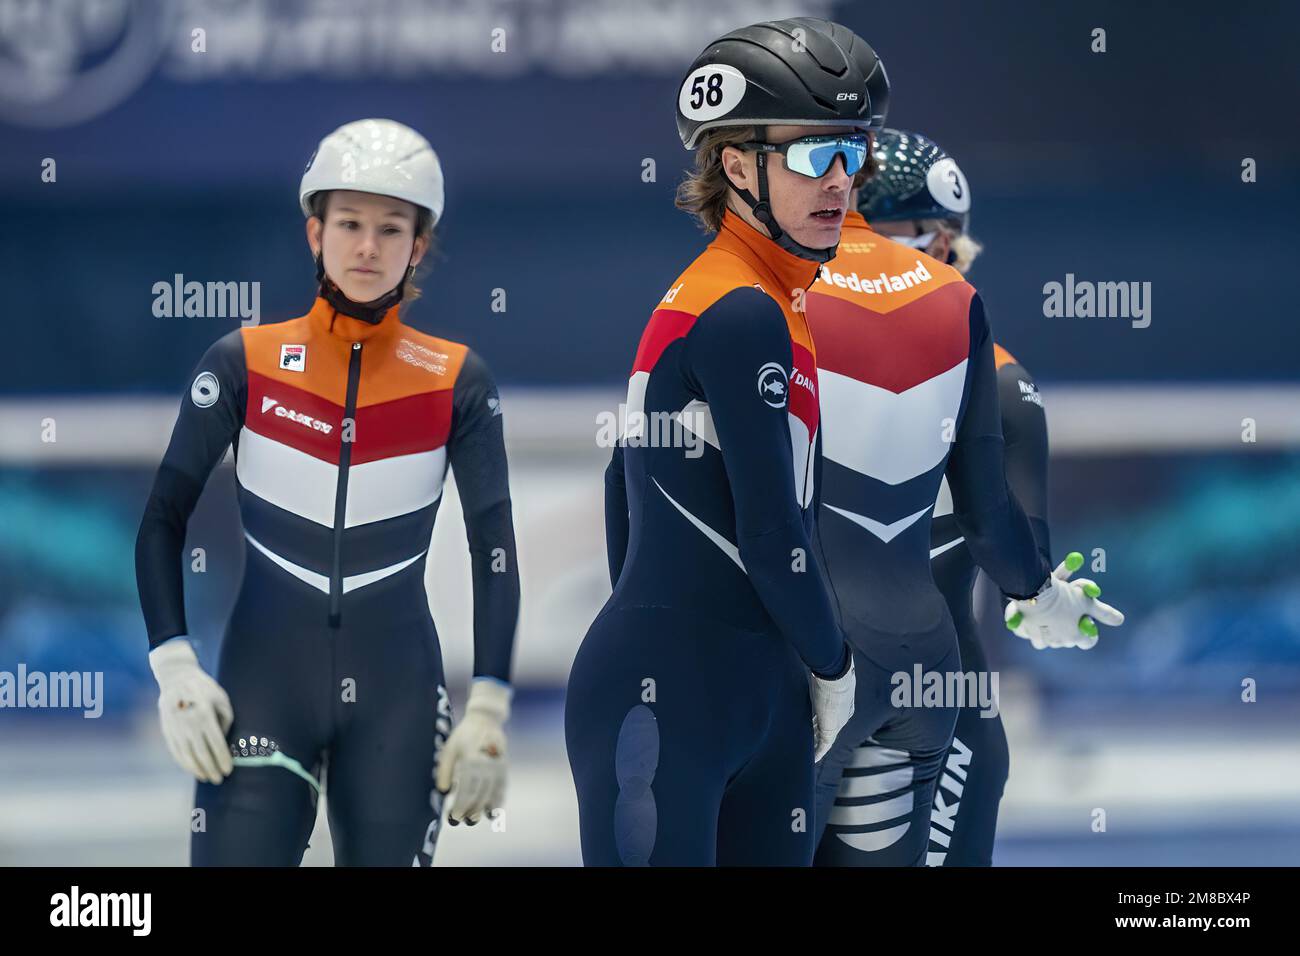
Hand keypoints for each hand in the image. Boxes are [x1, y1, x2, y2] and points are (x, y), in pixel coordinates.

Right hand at [148, 637, 233, 782]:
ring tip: (206, 777)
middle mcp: (189, 724)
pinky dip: (184, 763)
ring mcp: (175, 728)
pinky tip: (192, 769)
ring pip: (186, 756)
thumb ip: (225, 722)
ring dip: (197, 770)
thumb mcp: (221, 700)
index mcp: (205, 715)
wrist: (177, 678)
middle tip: (218, 779)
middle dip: (211, 769)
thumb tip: (222, 744)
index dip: (222, 759)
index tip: (228, 771)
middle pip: (201, 754)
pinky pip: (176, 751)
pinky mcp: (166, 730)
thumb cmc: (205, 689)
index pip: (216, 744)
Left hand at [435, 679, 510, 824]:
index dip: (460, 805)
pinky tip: (490, 811)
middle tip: (460, 820)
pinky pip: (502, 789)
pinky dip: (497, 802)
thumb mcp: (449, 750)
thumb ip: (445, 771)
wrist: (485, 721)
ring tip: (473, 818)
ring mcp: (499, 767)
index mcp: (472, 760)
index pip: (467, 790)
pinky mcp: (504, 768)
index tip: (453, 817)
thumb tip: (444, 792)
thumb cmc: (463, 736)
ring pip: (492, 795)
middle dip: (469, 811)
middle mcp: (488, 765)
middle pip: (479, 795)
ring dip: (482, 809)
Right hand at [810, 646, 855, 760]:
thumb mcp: (825, 668)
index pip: (830, 712)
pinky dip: (818, 752)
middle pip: (827, 725)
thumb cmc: (829, 665)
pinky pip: (824, 744)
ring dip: (815, 743)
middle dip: (816, 731)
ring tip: (806, 752)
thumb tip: (814, 651)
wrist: (835, 670)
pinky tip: (813, 759)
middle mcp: (843, 713)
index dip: (820, 718)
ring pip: (825, 736)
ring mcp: (838, 721)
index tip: (809, 722)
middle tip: (805, 738)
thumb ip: (821, 666)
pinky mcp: (831, 728)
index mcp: (844, 700)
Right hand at [1005, 551, 1124, 649]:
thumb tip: (1120, 621)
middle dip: (1070, 628)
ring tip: (1051, 614)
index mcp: (1077, 636)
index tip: (1086, 621)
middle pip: (1070, 640)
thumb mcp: (1087, 601)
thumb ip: (1104, 613)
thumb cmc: (1064, 597)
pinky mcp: (1027, 633)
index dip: (1089, 633)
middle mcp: (1060, 641)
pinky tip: (1036, 618)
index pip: (1088, 642)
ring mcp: (1043, 639)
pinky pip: (1034, 635)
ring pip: (1051, 639)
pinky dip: (1035, 629)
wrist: (1034, 592)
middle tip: (1068, 612)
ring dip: (1053, 629)